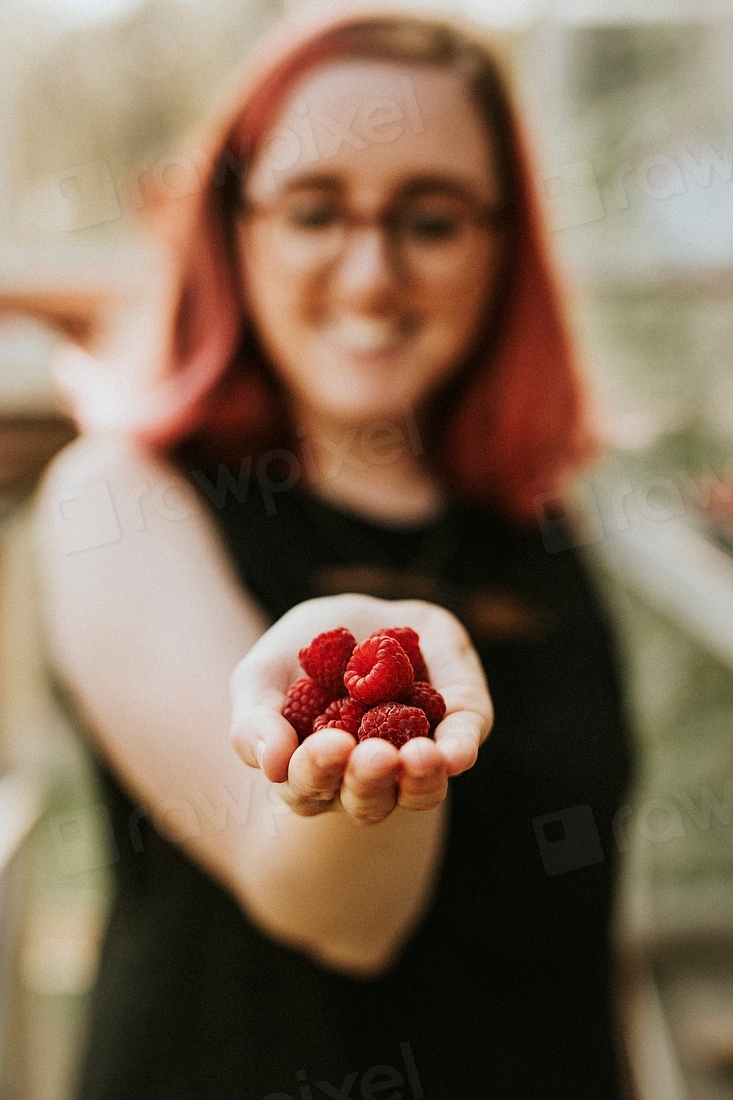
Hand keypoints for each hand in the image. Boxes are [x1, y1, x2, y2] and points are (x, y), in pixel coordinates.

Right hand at [230, 594, 492, 824]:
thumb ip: (255, 722)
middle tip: (373, 756)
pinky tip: (455, 753)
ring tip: (419, 756)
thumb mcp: (262, 676)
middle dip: (368, 780)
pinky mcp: (457, 727)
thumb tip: (273, 765)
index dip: (318, 772)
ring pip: (419, 791)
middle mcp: (364, 778)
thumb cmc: (301, 654)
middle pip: (366, 801)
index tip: (329, 744)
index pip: (310, 789)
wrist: (362, 616)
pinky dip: (459, 751)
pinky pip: (461, 749)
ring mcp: (413, 758)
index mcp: (314, 773)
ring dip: (420, 779)